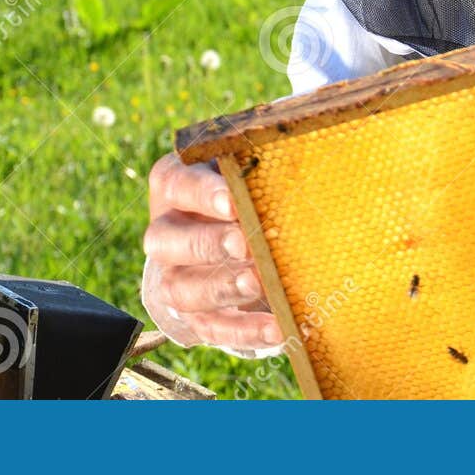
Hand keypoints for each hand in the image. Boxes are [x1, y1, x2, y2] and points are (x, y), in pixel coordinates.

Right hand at [142, 153, 282, 352]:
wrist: (237, 235)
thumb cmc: (250, 188)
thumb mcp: (250, 168)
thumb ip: (265, 158)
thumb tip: (308, 143)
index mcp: (174, 185)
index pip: (175, 183)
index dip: (200, 193)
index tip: (233, 201)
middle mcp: (165, 231)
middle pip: (167, 239)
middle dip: (208, 242)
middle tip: (245, 243)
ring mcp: (174, 276)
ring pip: (181, 288)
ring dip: (220, 287)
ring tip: (256, 283)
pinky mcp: (194, 315)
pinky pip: (212, 328)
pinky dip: (244, 331)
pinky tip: (278, 328)